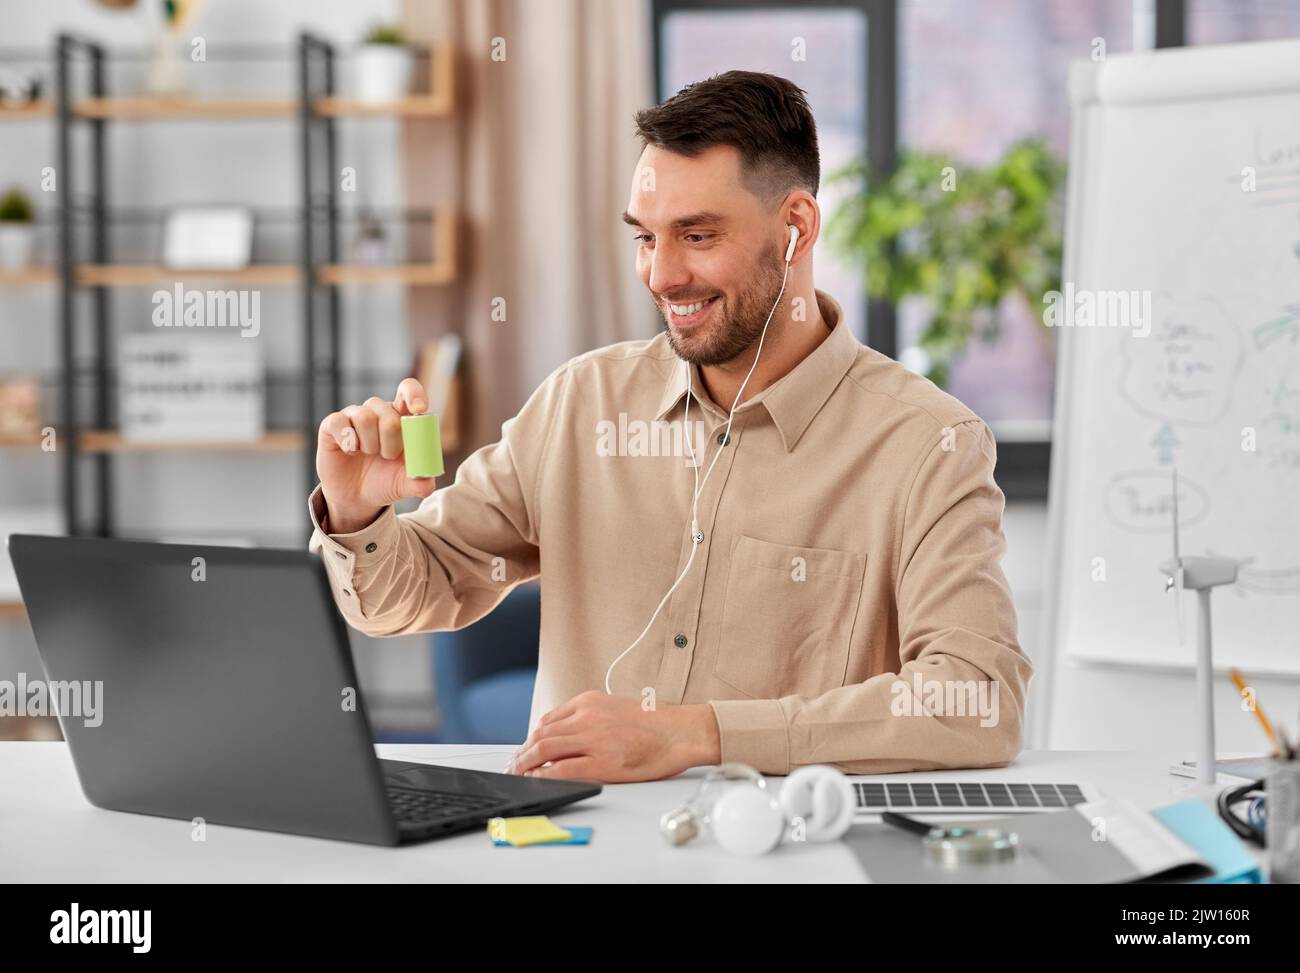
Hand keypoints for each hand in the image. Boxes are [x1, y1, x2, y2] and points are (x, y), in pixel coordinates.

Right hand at [317, 378, 436, 532]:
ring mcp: (354, 416)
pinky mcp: (332, 425)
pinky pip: (339, 423)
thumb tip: (428, 484)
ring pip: (364, 416)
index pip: (408, 389)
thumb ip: (421, 483)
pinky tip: (351, 451)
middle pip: (387, 410)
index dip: (414, 395)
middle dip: (391, 439)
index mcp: (401, 417)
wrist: (357, 498)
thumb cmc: (385, 482)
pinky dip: (348, 441)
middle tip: (388, 456)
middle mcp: (378, 411)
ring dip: (370, 443)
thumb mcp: (406, 485)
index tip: (419, 411)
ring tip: (368, 454)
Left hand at [510, 691, 720, 782]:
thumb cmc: (655, 723)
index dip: (532, 737)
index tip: (526, 749)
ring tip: (520, 774)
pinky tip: (538, 780)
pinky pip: (561, 769)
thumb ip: (589, 716)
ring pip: (544, 749)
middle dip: (523, 752)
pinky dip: (544, 775)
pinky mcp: (602, 762)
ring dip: (526, 763)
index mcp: (590, 701)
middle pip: (541, 734)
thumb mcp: (615, 707)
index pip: (548, 719)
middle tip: (514, 764)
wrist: (680, 732)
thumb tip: (565, 735)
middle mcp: (587, 716)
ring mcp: (593, 739)